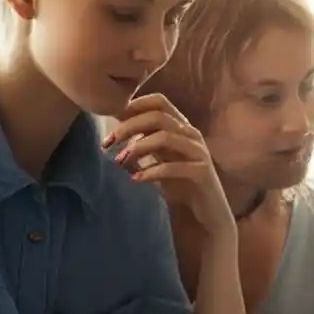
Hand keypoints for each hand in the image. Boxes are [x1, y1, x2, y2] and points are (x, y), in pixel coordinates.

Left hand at [105, 94, 234, 235]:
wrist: (206, 212)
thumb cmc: (179, 182)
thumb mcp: (160, 156)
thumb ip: (145, 138)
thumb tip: (117, 123)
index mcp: (182, 126)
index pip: (159, 101)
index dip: (133, 105)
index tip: (110, 119)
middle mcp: (192, 135)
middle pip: (158, 116)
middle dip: (128, 126)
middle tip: (108, 142)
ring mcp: (199, 153)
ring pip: (166, 137)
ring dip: (137, 147)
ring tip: (119, 161)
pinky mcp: (202, 173)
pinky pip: (173, 167)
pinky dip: (150, 171)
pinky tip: (136, 179)